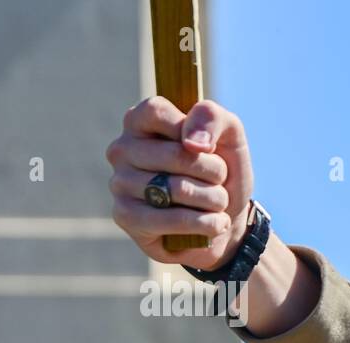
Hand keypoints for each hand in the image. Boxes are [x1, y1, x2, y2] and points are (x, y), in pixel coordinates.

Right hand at [107, 97, 254, 269]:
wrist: (227, 219)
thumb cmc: (223, 171)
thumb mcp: (229, 135)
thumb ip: (212, 117)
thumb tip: (191, 143)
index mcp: (140, 122)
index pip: (156, 111)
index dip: (190, 129)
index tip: (208, 145)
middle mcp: (122, 149)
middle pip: (177, 154)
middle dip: (216, 171)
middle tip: (220, 180)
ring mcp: (120, 183)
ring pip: (179, 189)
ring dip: (215, 199)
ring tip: (218, 202)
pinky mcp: (126, 217)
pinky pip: (175, 220)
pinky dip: (208, 224)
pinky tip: (215, 224)